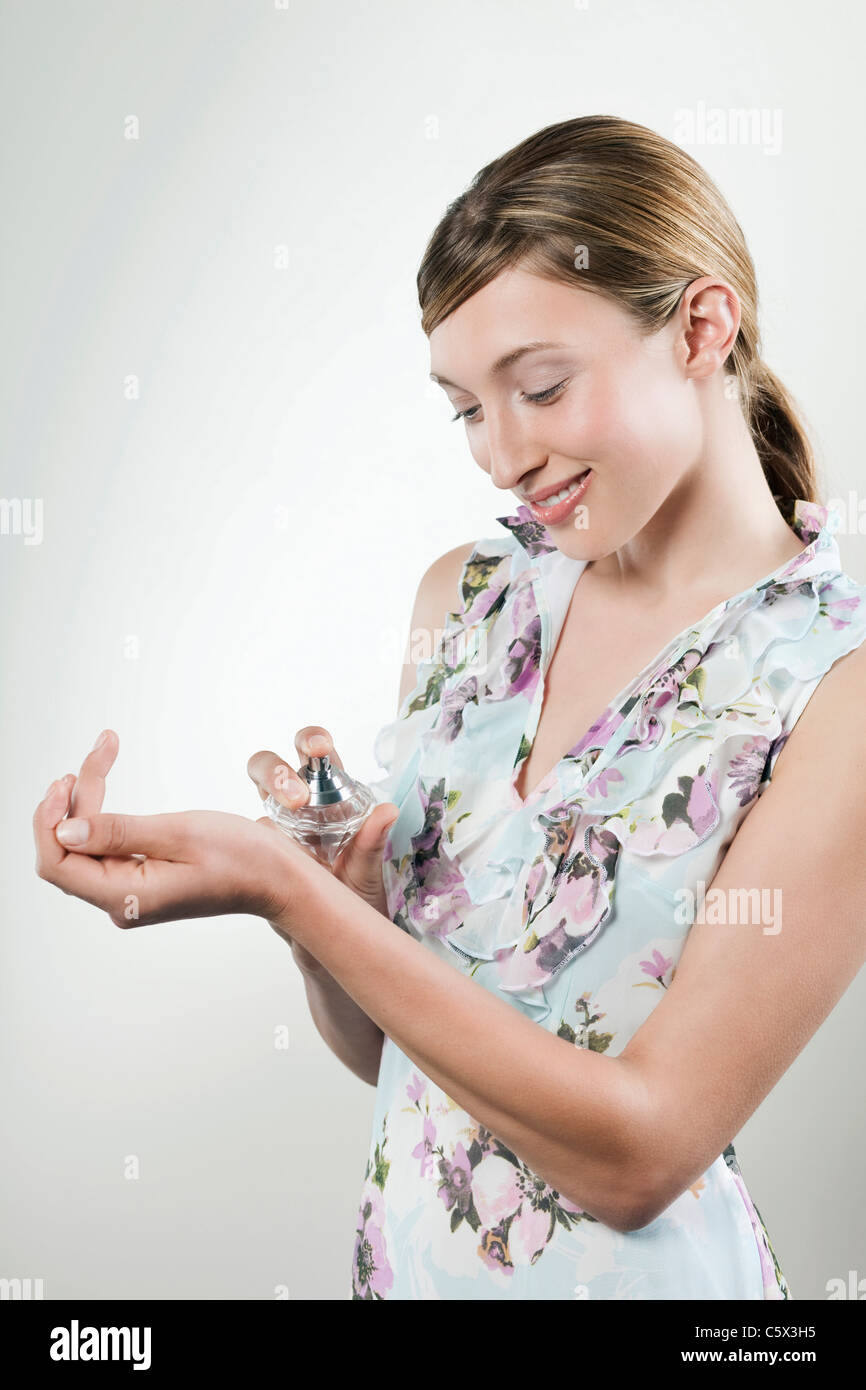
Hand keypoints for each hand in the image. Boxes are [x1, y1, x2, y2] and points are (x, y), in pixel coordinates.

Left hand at [33, 729, 318, 928]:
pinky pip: (107, 846)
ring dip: (88, 798)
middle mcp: (121, 901)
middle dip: (73, 798)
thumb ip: (117, 832)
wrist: (278, 878)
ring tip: (103, 754)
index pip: (57, 865)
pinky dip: (104, 812)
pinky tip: (106, 785)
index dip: (47, 822)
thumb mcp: (179, 834)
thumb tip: (64, 832)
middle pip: (69, 849)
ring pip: (86, 843)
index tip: (64, 779)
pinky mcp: (142, 879)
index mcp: (126, 897)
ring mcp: (130, 892)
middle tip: (100, 750)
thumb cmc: (241, 857)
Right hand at [247, 726, 398, 971]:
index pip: (319, 758)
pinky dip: (242, 831)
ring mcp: (274, 827)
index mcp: (333, 799)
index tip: (320, 749)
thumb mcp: (367, 875)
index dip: (313, 742)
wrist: (328, 942)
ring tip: (285, 814)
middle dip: (279, 770)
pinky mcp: (255, 852)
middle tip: (296, 798)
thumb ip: (371, 845)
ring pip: (256, 792)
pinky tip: (256, 846)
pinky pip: (240, 832)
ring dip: (264, 792)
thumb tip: (387, 812)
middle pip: (274, 766)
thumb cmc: (354, 901)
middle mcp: (300, 806)